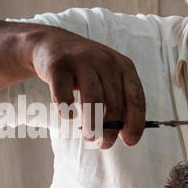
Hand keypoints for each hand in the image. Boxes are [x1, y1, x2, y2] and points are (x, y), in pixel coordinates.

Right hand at [29, 27, 144, 147]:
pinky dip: (67, 111)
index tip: (129, 141)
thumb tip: (124, 133)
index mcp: (124, 66)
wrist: (51, 43)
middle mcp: (106, 61)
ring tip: (89, 136)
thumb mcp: (108, 77)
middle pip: (114, 103)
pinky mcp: (58, 65)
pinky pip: (64, 95)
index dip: (135, 123)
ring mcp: (81, 61)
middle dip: (110, 130)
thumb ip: (119, 99)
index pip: (136, 98)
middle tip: (103, 144)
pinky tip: (69, 115)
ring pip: (93, 100)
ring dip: (92, 124)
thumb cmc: (85, 68)